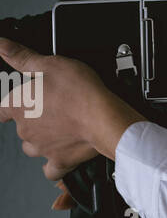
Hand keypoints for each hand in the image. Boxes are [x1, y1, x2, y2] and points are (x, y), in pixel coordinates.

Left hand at [0, 37, 147, 208]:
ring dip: (39, 140)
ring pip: (31, 147)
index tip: (14, 106)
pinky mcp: (59, 162)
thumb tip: (2, 46)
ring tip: (57, 130)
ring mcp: (41, 148)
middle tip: (52, 109)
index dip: (7, 107)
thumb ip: (22, 57)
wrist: (104, 118)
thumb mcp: (50, 64)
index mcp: (19, 105)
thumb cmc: (80, 92)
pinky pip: (50, 171)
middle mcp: (25, 129)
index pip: (1, 110)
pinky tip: (61, 156)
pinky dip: (53, 166)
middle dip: (32, 120)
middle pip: (20, 128)